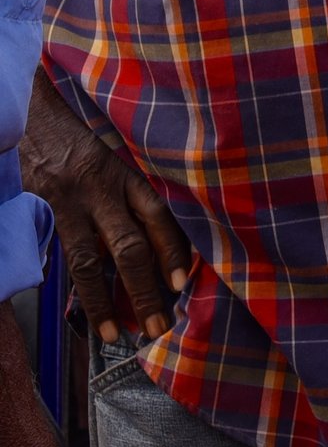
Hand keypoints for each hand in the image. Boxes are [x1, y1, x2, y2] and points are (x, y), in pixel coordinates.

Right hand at [20, 75, 188, 344]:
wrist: (24, 115)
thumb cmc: (75, 142)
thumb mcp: (110, 158)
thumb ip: (128, 196)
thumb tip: (159, 245)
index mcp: (123, 173)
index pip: (157, 217)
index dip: (173, 251)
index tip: (183, 284)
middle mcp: (98, 191)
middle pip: (129, 247)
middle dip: (145, 289)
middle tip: (159, 325)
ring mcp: (65, 205)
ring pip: (90, 261)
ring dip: (106, 301)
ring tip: (118, 332)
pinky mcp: (38, 213)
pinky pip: (61, 256)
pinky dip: (76, 286)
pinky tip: (87, 310)